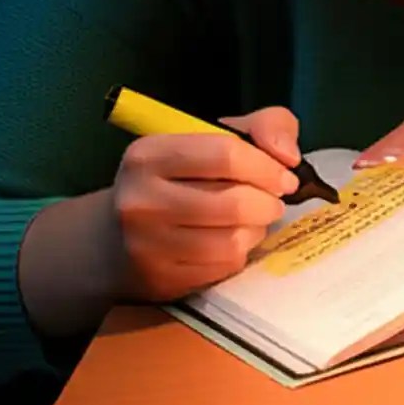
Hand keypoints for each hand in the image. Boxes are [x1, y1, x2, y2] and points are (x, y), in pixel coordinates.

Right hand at [109, 107, 301, 301]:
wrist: (116, 238)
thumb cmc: (179, 180)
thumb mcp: (215, 137)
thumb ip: (264, 126)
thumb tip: (287, 156)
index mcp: (150, 154)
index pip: (226, 154)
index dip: (267, 167)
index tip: (284, 177)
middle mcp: (141, 198)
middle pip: (234, 202)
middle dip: (268, 203)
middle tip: (273, 202)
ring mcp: (146, 243)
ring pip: (233, 240)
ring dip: (255, 230)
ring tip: (251, 222)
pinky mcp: (160, 278)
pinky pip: (224, 266)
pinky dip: (239, 254)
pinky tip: (230, 242)